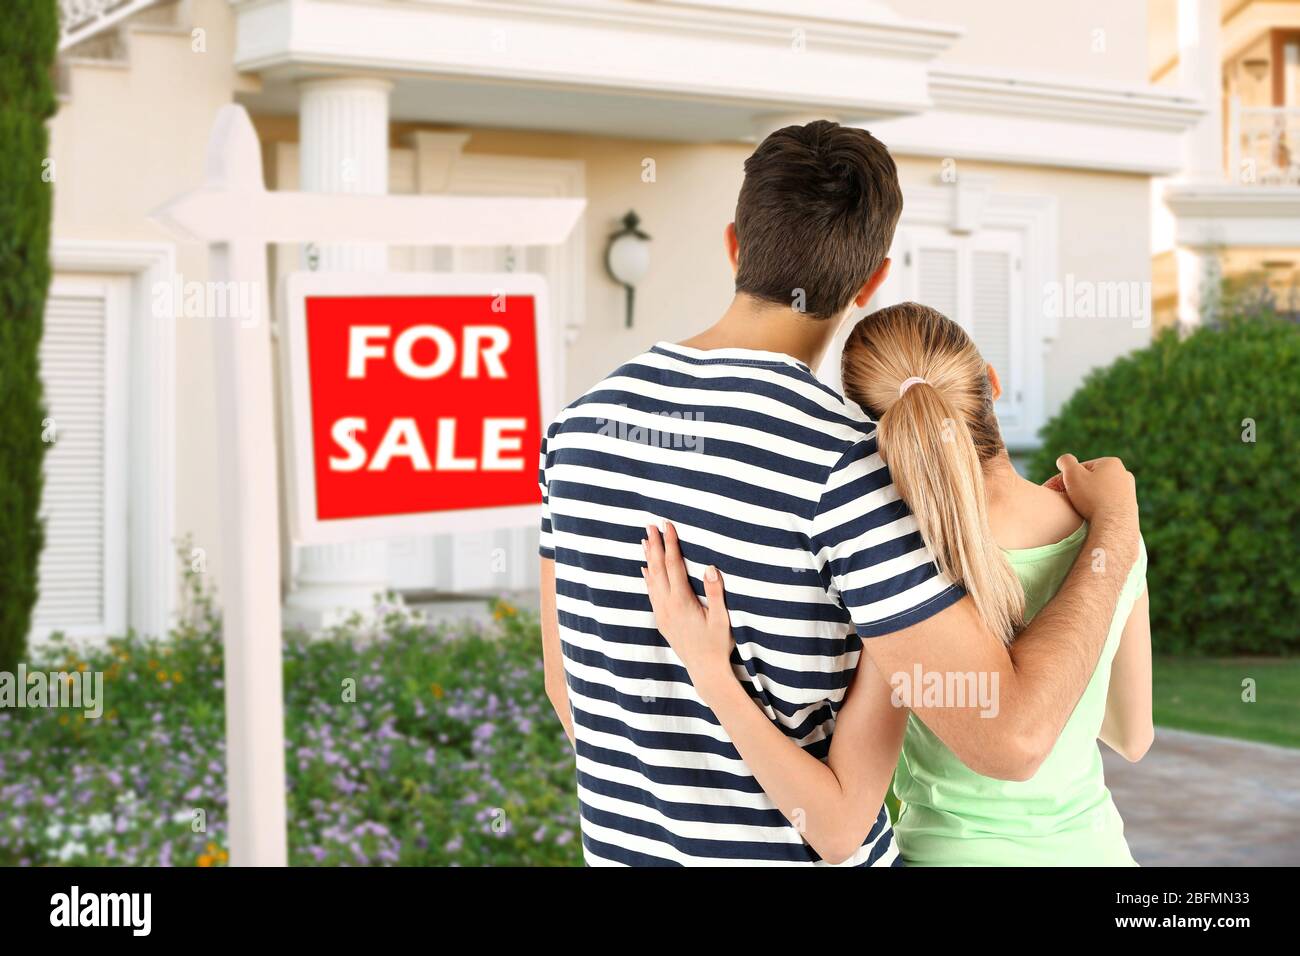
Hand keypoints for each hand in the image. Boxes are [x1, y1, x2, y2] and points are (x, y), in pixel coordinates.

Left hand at [642, 522, 735, 693]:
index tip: (668, 527)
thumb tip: (710, 567)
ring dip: (649, 559)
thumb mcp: (721, 618)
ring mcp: (662, 613)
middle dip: (655, 546)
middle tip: (650, 526)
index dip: (671, 544)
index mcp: (682, 601)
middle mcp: (667, 605)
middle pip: (658, 569)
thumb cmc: (717, 644)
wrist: (705, 670)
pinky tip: (646, 570)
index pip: (674, 565)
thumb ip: (716, 592)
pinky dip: (648, 579)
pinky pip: (652, 593)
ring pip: (652, 580)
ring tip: (645, 541)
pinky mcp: (662, 620)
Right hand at [1048, 454, 1137, 528]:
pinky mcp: (1130, 508)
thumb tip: (1064, 460)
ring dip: (1087, 499)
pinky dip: (1098, 509)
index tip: (1056, 490)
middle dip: (1078, 488)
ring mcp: (1129, 492)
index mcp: (1111, 463)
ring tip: (1077, 510)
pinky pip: (1108, 505)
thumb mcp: (1072, 475)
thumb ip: (1066, 462)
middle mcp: (1124, 475)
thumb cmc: (1092, 498)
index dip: (1066, 479)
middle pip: (1092, 480)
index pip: (1081, 468)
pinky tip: (1090, 517)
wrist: (1114, 526)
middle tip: (1065, 500)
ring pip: (1100, 493)